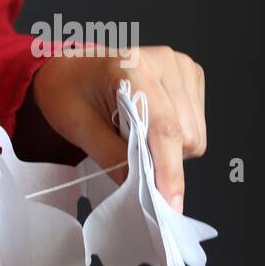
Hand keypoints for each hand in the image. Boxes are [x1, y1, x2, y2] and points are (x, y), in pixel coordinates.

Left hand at [32, 46, 206, 212]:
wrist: (70, 70)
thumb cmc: (68, 93)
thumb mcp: (77, 128)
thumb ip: (111, 157)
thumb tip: (140, 188)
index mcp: (133, 68)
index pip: (164, 128)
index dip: (169, 169)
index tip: (170, 202)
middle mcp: (165, 62)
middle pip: (186, 135)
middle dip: (162, 159)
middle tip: (127, 153)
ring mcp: (182, 67)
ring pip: (195, 133)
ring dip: (170, 149)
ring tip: (134, 133)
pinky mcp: (191, 76)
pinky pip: (196, 124)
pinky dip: (175, 137)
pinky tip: (148, 124)